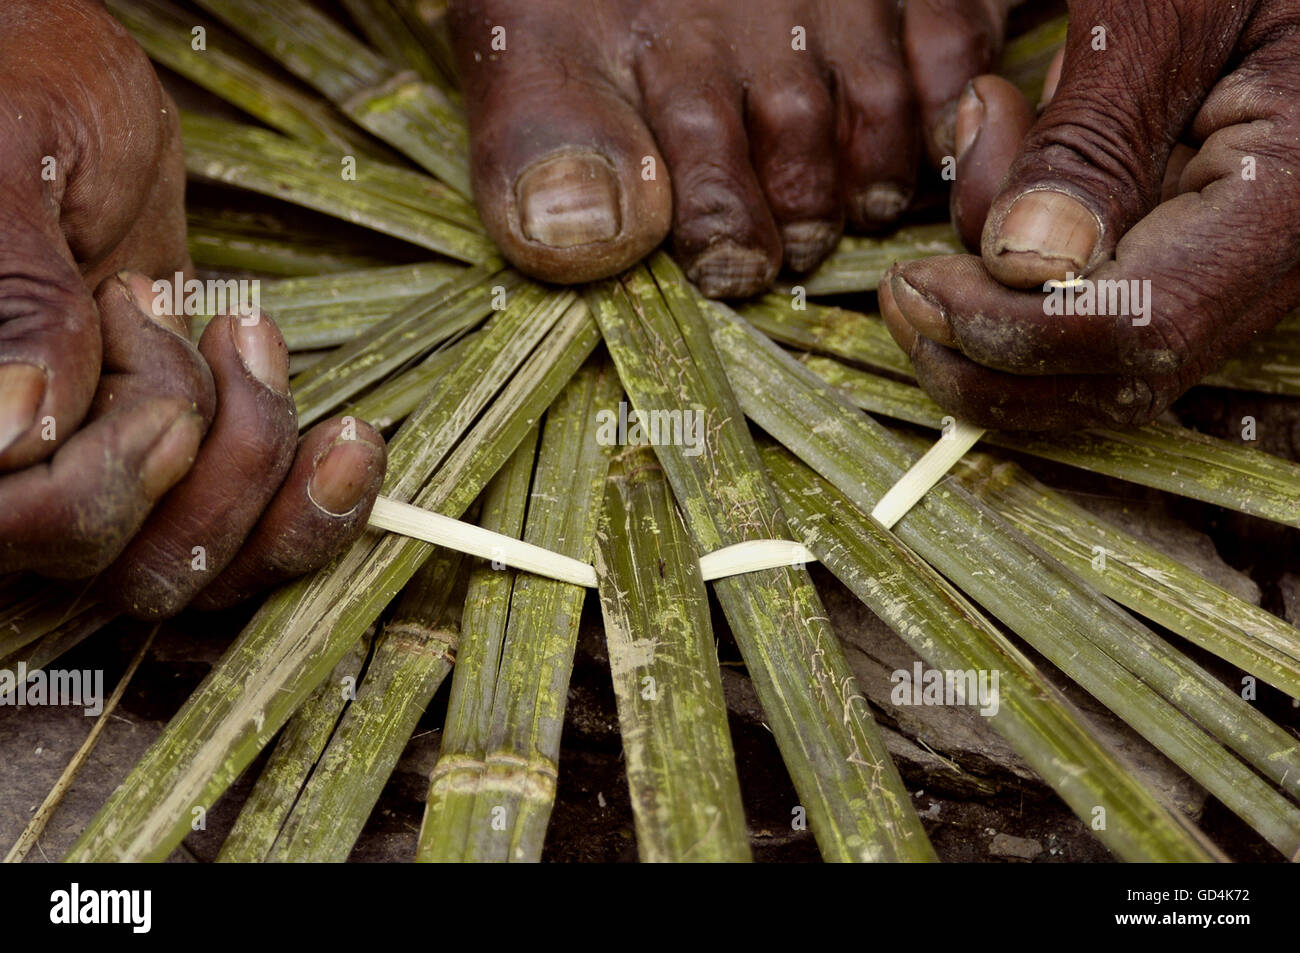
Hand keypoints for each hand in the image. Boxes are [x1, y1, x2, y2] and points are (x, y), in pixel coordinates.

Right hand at [0, 1, 386, 617]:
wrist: (79, 105)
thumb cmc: (27, 95)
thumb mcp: (12, 163)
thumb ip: (11, 290)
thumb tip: (10, 430)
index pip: (20, 527)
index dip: (109, 477)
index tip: (159, 366)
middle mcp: (13, 480)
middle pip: (123, 565)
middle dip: (209, 446)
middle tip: (212, 321)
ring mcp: (96, 485)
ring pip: (193, 573)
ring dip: (266, 465)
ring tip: (254, 338)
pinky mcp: (176, 473)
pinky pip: (250, 549)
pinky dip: (316, 509)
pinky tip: (348, 440)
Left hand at [882, 0, 1299, 429]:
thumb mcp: (1162, 12)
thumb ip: (1094, 138)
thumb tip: (1024, 264)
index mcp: (1291, 198)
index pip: (1147, 325)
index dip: (1016, 331)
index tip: (921, 289)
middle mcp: (1274, 257)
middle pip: (1119, 375)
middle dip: (987, 353)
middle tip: (902, 294)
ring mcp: (1235, 265)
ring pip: (1100, 361)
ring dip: (995, 315)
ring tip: (961, 185)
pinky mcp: (1192, 253)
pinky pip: (1100, 313)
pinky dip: (1022, 284)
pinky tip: (995, 189)